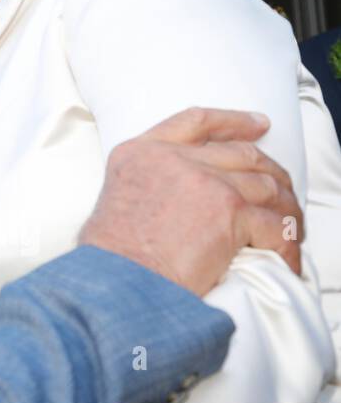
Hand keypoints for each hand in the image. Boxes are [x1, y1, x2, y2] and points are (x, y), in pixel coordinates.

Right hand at [79, 107, 302, 296]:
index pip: (195, 122)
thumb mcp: (116, 197)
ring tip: (291, 230)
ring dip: (285, 210)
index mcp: (142, 152)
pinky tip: (287, 260)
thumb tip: (182, 200)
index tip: (259, 124)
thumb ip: (149, 182)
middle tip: (284, 193)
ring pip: (266, 186)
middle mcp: (174, 158)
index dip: (233, 121)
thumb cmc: (113, 256)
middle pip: (241, 153)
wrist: (119, 281)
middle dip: (270, 173)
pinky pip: (276, 225)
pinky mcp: (231, 211)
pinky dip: (287, 245)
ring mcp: (206, 181)